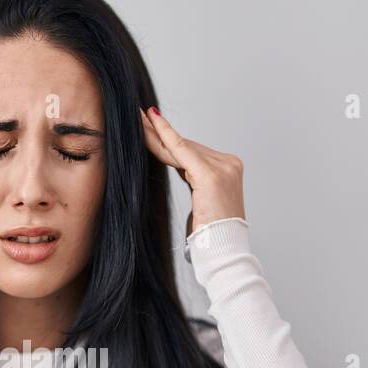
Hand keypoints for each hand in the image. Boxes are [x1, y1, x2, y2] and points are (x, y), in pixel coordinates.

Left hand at [139, 106, 244, 236]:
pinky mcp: (211, 175)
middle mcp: (229, 163)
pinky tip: (151, 122)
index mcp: (229, 169)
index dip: (172, 138)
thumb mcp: (204, 201)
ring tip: (138, 120)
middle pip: (187, 146)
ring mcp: (223, 167)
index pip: (194, 151)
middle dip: (161, 133)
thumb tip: (182, 166)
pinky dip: (164, 135)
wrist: (223, 250)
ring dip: (157, 134)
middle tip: (139, 117)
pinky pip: (181, 150)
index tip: (154, 122)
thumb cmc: (211, 234)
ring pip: (181, 147)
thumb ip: (195, 179)